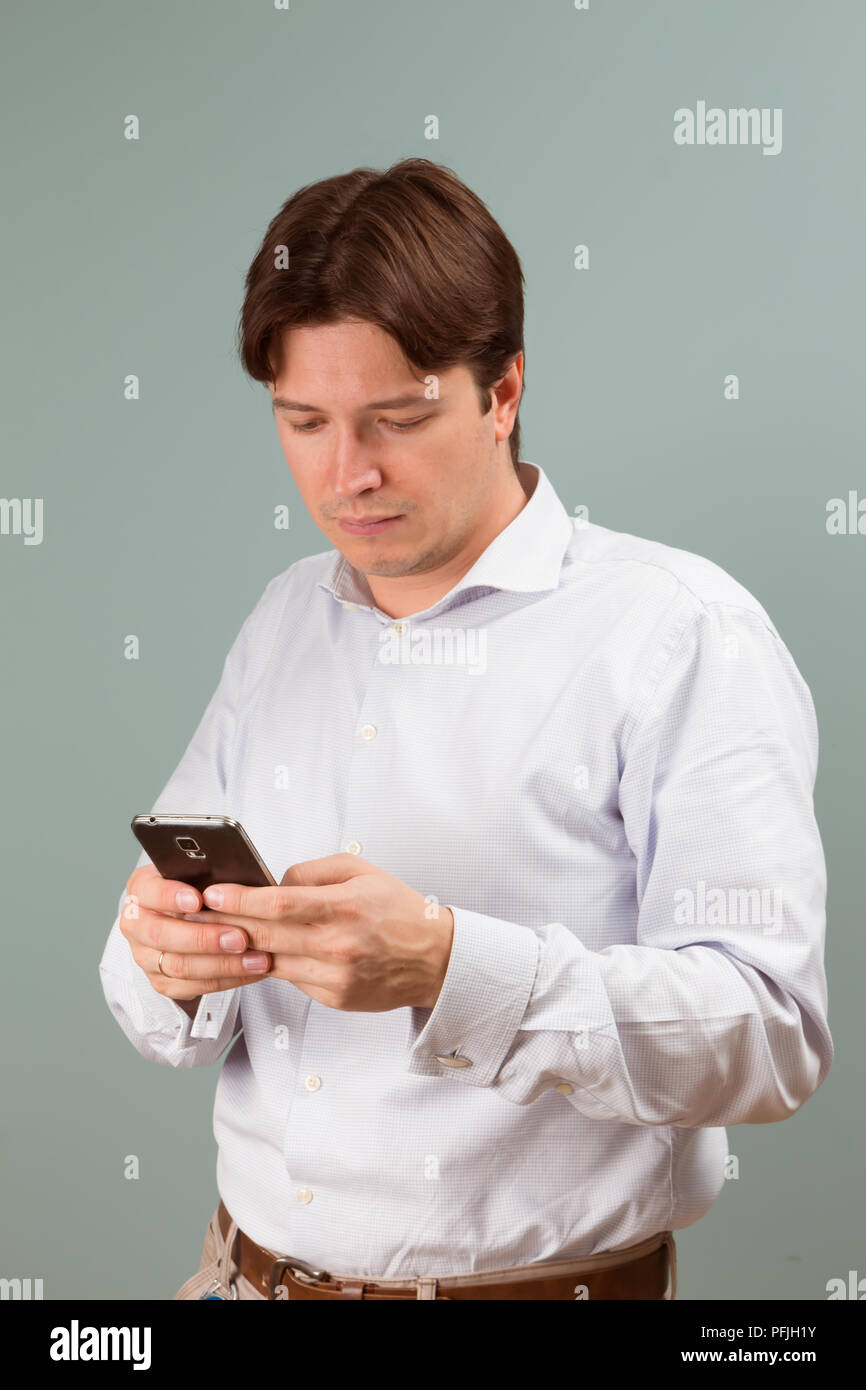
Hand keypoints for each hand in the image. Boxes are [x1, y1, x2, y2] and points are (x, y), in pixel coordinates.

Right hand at [120, 865, 272, 1000]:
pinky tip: (252, 971)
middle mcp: (136, 925)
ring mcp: (145, 956)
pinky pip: (193, 987)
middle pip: (162, 935)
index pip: (149, 892)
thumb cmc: (198, 886)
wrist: (184, 913)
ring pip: (179, 967)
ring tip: (257, 959)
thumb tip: (237, 877)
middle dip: (205, 938)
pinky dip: (227, 980)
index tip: (199, 899)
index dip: (172, 896)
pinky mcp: (161, 981)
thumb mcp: (199, 872)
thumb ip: (209, 874)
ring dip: (223, 964)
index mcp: (141, 889)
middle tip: (241, 938)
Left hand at [181, 854, 454, 1011]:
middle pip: (267, 934)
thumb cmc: (397, 909)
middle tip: (196, 913)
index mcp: (343, 907)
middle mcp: (337, 944)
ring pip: (273, 961)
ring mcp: (333, 975)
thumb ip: (313, 873)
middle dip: (226, 923)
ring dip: (241, 948)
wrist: (434, 958)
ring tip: (216, 933)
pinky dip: (274, 964)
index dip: (241, 899)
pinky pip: (291, 978)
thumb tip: (273, 883)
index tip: (213, 893)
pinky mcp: (333, 997)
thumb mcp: (360, 872)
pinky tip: (258, 953)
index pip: (280, 903)